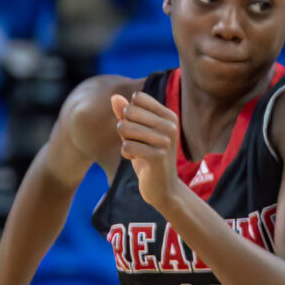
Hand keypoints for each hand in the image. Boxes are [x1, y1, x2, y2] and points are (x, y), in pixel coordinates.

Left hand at [112, 91, 181, 208]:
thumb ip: (126, 114)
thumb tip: (114, 97)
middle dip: (125, 127)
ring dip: (125, 140)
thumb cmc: (148, 155)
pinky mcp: (158, 156)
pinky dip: (126, 153)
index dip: (130, 112)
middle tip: (137, 141)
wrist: (163, 187)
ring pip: (124, 127)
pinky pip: (126, 146)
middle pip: (129, 111)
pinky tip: (138, 160)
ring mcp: (166, 140)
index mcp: (169, 116)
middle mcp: (171, 125)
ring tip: (137, 150)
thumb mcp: (136, 132)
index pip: (137, 98)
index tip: (141, 128)